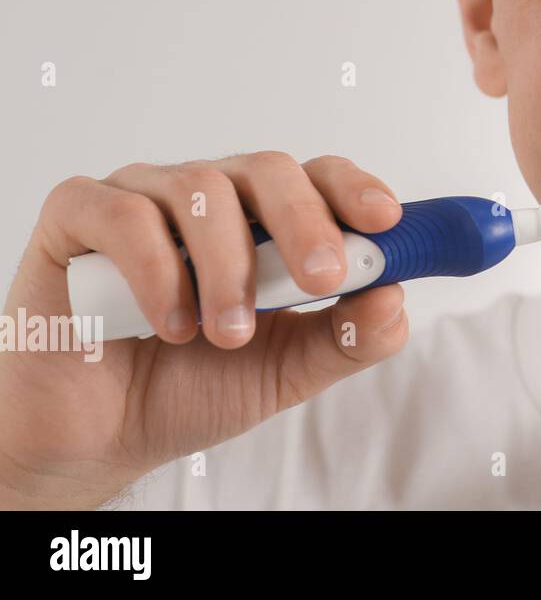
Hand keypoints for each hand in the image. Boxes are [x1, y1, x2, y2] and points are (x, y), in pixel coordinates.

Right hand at [0, 152, 408, 508]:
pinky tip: (169, 324)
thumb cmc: (193, 386)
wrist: (100, 435)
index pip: (318, 177)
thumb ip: (345, 338)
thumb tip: (397, 300)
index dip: (354, 189)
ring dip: (228, 266)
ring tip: (228, 334)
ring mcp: (142, 198)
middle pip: (268, 169)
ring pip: (200, 189)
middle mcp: (208, 196)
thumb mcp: (286, 370)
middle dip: (304, 222)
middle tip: (321, 279)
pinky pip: (124, 214)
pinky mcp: (77, 215)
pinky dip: (155, 269)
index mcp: (263, 219)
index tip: (386, 220)